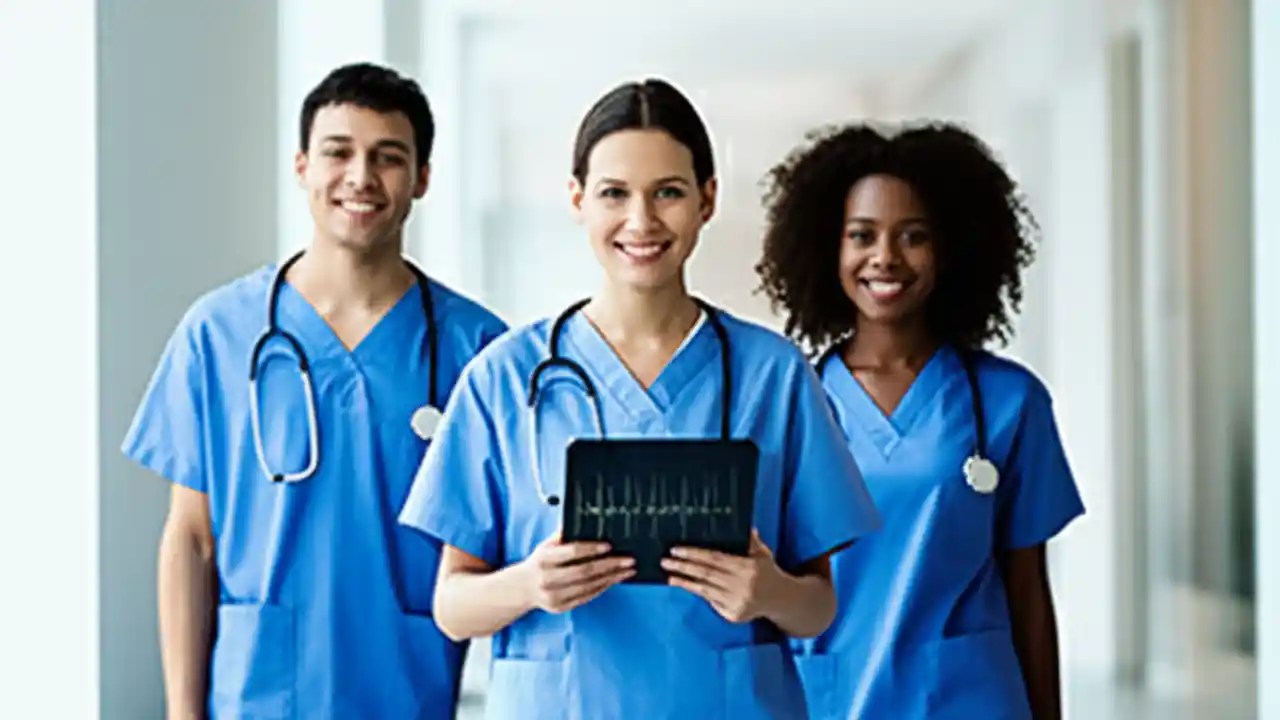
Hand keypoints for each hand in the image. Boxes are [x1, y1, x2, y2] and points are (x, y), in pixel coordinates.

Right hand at [519, 533, 634, 613]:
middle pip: (584, 571)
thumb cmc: (540, 562)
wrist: (522, 588)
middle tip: (629, 560)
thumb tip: (586, 521)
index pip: (571, 552)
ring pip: (589, 586)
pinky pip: (587, 597)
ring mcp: (554, 595)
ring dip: (612, 578)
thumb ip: (564, 535)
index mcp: (544, 559)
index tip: (609, 545)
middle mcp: (548, 578)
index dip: (591, 548)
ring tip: (628, 570)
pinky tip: (615, 579)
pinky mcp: (561, 607)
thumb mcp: (546, 545)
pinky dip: (603, 587)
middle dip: (610, 565)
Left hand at [661, 530, 781, 622]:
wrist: (781, 599)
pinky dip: (699, 593)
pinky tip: (687, 585)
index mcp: (747, 568)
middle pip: (706, 574)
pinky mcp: (733, 615)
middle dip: (683, 567)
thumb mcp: (763, 553)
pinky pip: (712, 602)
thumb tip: (744, 524)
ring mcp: (737, 602)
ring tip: (669, 577)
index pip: (715, 559)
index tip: (676, 549)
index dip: (694, 554)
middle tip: (665, 561)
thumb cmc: (768, 572)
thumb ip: (751, 540)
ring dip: (685, 583)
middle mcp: (741, 586)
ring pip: (705, 590)